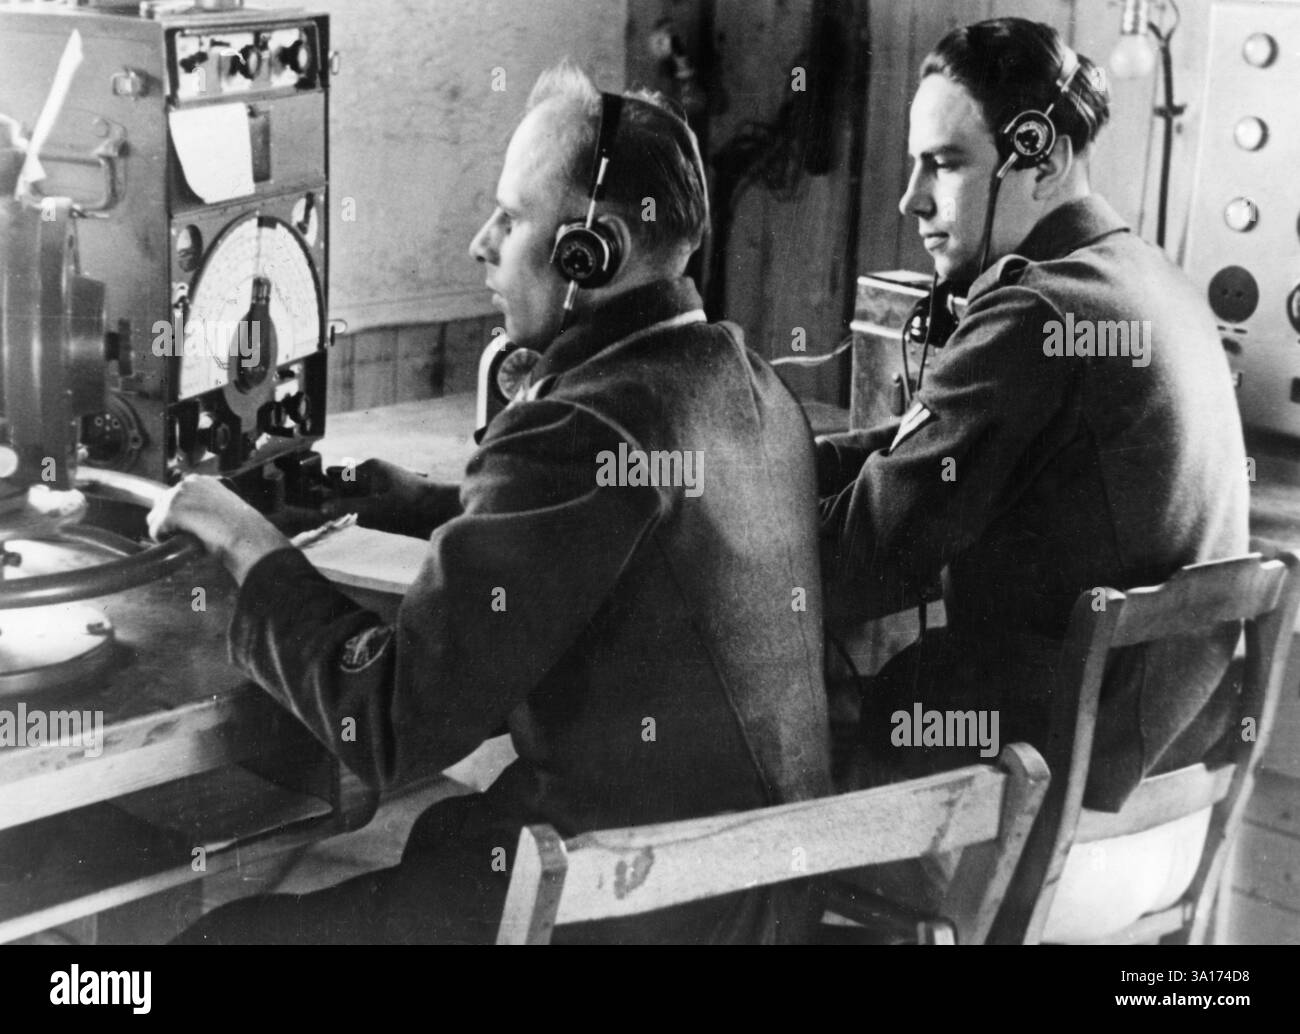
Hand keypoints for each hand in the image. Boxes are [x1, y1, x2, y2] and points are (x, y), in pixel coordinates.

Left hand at [147, 475, 290, 583]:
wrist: (247, 536)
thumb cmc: (241, 529)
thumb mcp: (221, 508)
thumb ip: (202, 506)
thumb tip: (186, 519)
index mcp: (200, 480)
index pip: (174, 495)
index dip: (179, 513)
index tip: (189, 525)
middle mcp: (186, 483)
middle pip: (160, 503)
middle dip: (169, 521)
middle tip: (184, 536)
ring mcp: (177, 496)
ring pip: (155, 517)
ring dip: (166, 530)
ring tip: (184, 541)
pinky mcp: (171, 512)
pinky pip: (155, 531)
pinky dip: (164, 541)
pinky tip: (181, 544)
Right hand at [323, 458, 455, 533]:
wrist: (443, 513)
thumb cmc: (412, 506)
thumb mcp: (376, 508)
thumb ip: (348, 507)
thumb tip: (322, 509)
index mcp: (369, 468)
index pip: (336, 477)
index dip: (328, 493)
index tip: (321, 508)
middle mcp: (373, 475)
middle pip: (344, 490)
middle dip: (340, 505)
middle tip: (339, 517)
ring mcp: (379, 488)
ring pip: (354, 502)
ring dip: (353, 513)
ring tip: (361, 520)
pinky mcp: (386, 502)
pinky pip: (366, 510)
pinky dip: (365, 518)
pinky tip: (372, 523)